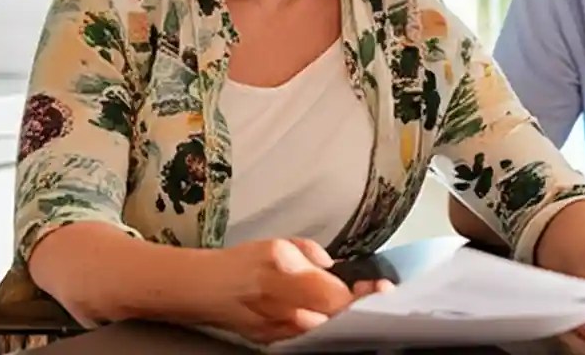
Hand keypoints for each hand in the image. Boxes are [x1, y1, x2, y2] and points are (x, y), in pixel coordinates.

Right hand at [201, 238, 386, 343]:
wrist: (204, 290)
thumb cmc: (241, 263)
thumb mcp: (276, 244)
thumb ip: (309, 252)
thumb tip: (332, 265)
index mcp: (282, 276)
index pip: (332, 294)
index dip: (360, 295)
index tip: (380, 288)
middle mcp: (279, 307)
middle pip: (332, 316)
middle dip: (358, 305)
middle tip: (376, 293)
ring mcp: (276, 330)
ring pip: (323, 328)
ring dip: (344, 316)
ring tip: (358, 302)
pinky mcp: (272, 341)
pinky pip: (308, 335)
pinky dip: (326, 325)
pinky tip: (334, 314)